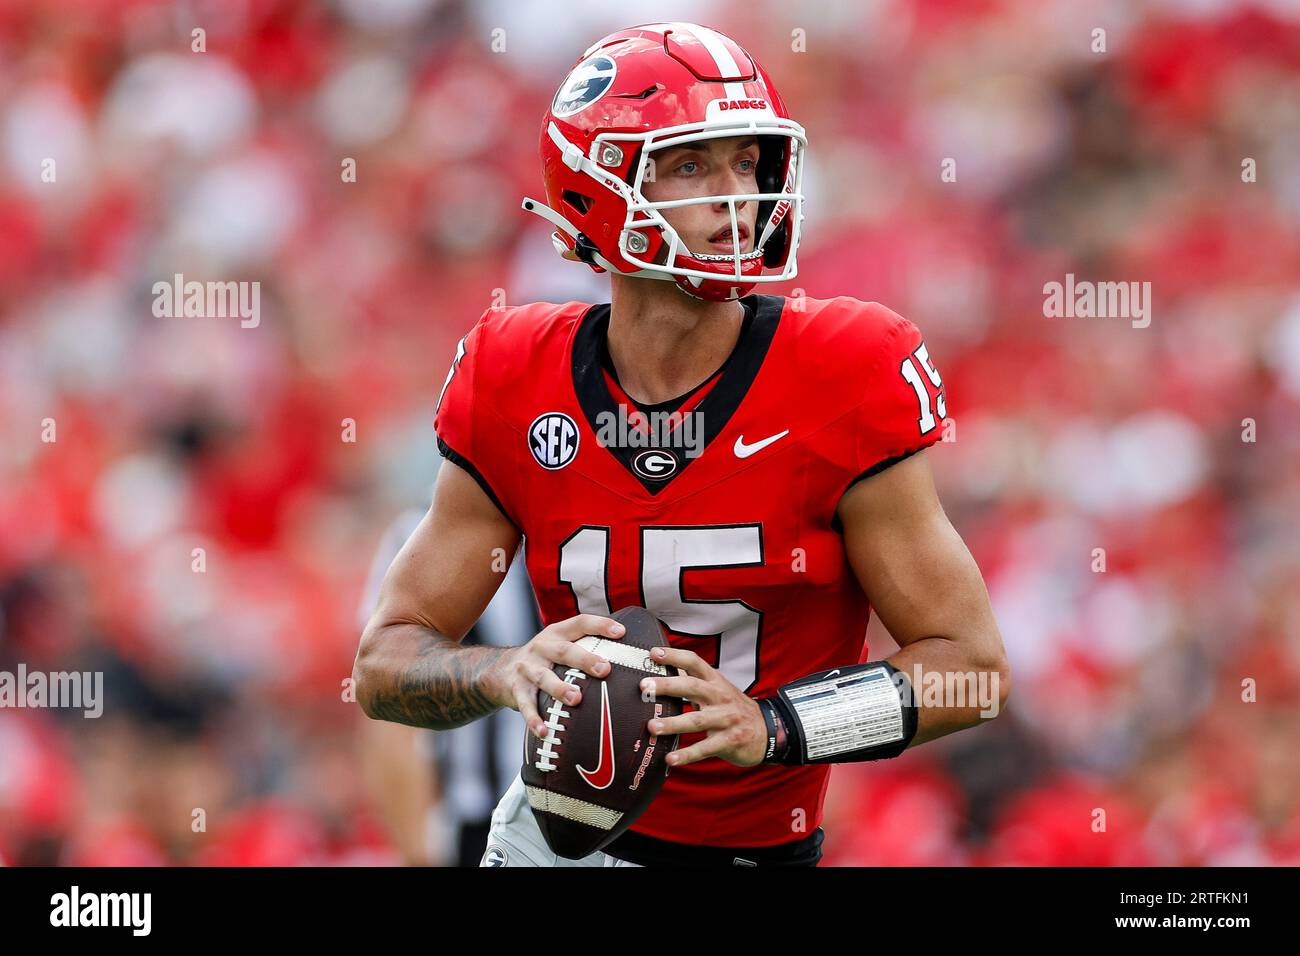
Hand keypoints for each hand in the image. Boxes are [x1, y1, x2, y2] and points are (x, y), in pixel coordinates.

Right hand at [489, 614, 623, 737]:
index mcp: (557, 633)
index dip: (600, 625)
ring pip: (544, 677)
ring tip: (576, 699)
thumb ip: (585, 647)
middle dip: (584, 659)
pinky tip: (545, 732)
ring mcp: (527, 668)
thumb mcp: (559, 646)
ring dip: (559, 688)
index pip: (580, 623)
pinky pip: (526, 706)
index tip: (621, 632)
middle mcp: (541, 647)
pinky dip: (534, 719)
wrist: (498, 671)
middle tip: (605, 669)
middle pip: (564, 651)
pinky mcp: (516, 690)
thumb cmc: (545, 660)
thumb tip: (631, 656)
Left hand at [640, 646, 767, 767]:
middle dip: (668, 686)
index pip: (694, 662)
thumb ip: (694, 682)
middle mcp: (721, 697)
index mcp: (716, 682)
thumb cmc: (734, 710)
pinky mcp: (729, 741)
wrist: (769, 731)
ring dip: (673, 724)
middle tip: (644, 687)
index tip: (654, 653)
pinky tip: (670, 759)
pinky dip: (687, 755)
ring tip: (652, 727)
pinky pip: (705, 749)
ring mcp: (726, 720)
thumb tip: (664, 671)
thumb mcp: (719, 690)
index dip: (675, 656)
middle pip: (693, 687)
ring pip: (697, 720)